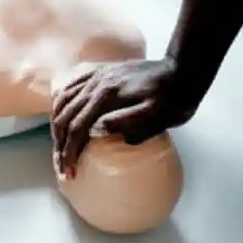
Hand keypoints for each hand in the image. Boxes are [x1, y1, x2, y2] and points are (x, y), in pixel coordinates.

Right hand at [51, 60, 193, 179]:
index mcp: (108, 96)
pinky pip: (71, 86)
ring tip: (59, 146)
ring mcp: (97, 76)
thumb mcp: (159, 116)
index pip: (78, 127)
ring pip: (63, 101)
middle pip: (65, 116)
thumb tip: (96, 131)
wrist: (184, 69)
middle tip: (62, 167)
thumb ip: (128, 123)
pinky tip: (61, 115)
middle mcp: (96, 83)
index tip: (70, 172)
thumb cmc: (174, 98)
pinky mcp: (101, 73)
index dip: (70, 152)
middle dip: (59, 144)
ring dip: (57, 126)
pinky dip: (60, 104)